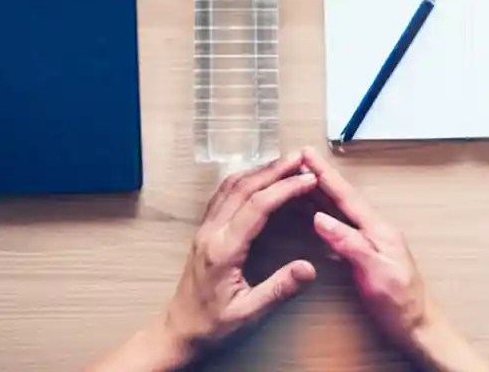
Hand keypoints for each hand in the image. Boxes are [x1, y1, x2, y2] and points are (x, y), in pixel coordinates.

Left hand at [87, 154, 319, 370]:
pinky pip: (223, 195)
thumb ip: (279, 289)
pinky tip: (259, 177)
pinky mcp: (205, 231)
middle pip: (243, 187)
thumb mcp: (248, 313)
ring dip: (259, 170)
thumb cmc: (211, 325)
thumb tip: (308, 268)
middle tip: (301, 157)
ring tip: (286, 162)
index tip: (309, 179)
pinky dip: (245, 179)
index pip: (257, 207)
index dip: (285, 189)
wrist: (179, 331)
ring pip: (231, 186)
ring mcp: (205, 229)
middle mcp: (211, 233)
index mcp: (223, 250)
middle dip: (274, 169)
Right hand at [302, 148, 488, 371]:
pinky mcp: (366, 254)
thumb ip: (350, 244)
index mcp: (379, 230)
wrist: (417, 326)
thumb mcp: (375, 273)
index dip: (325, 176)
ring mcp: (371, 242)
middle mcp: (375, 231)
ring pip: (341, 211)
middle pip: (343, 198)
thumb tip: (321, 218)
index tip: (308, 156)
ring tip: (301, 177)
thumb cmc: (401, 304)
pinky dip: (326, 215)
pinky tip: (315, 213)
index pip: (347, 197)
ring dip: (321, 193)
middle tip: (299, 158)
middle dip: (320, 177)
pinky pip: (341, 227)